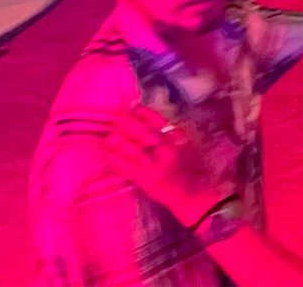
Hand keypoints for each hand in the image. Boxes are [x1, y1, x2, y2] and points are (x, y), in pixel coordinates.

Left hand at [106, 106, 223, 227]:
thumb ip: (170, 132)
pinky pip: (124, 168)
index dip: (141, 113)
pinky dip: (115, 159)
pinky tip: (110, 154)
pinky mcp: (143, 180)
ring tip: (111, 136)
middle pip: (140, 133)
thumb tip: (148, 117)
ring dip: (117, 141)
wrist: (192, 193)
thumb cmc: (190, 167)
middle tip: (117, 119)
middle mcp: (165, 151)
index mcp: (177, 140)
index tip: (133, 108)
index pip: (157, 120)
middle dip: (125, 124)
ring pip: (128, 149)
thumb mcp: (187, 144)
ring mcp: (153, 166)